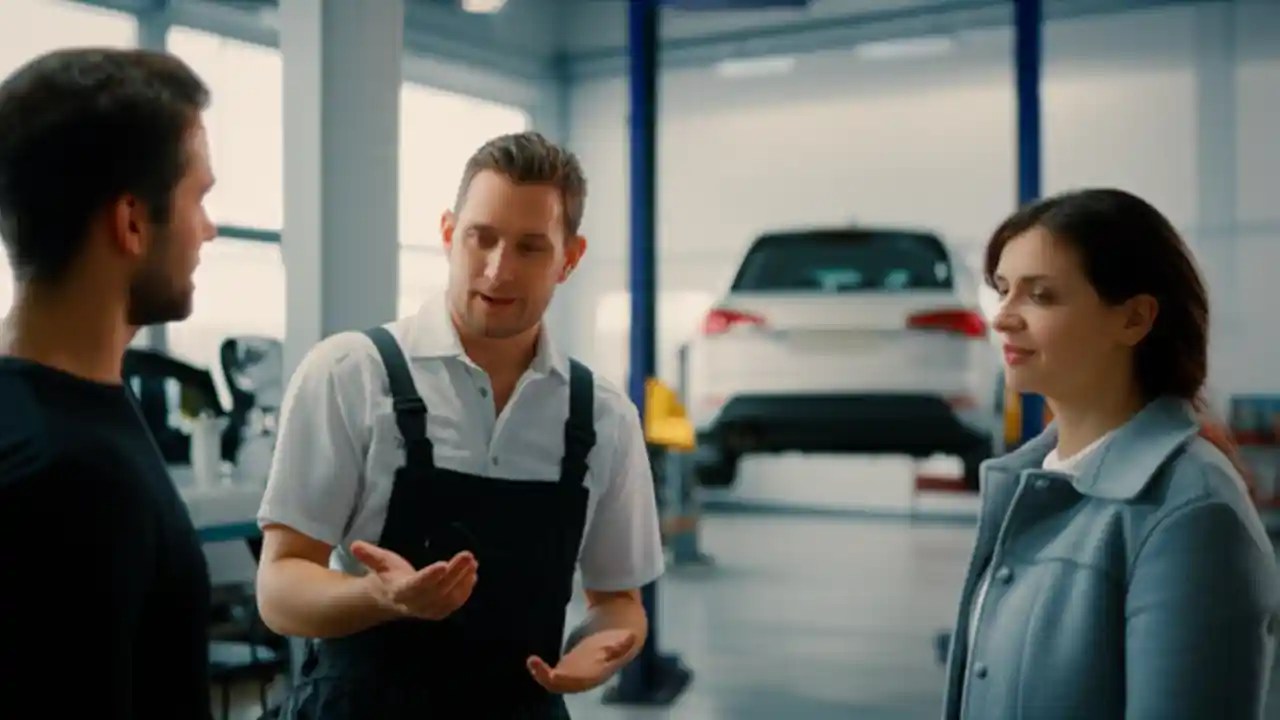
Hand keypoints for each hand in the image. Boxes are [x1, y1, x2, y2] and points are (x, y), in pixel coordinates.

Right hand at [350, 540, 477, 620]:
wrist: (389, 599)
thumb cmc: (387, 576)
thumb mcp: (378, 562)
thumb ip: (369, 556)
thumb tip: (354, 545)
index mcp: (399, 591)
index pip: (416, 585)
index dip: (429, 577)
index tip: (443, 564)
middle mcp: (414, 604)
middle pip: (437, 590)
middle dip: (454, 573)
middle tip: (468, 556)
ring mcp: (428, 610)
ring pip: (449, 598)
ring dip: (463, 581)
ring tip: (472, 562)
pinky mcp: (439, 612)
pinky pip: (454, 604)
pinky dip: (465, 590)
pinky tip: (473, 575)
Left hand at [526, 629, 639, 693]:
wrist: (619, 630)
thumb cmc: (621, 635)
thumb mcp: (625, 636)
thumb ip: (624, 641)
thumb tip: (630, 637)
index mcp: (599, 673)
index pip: (582, 681)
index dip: (568, 680)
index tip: (555, 674)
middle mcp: (586, 678)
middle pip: (566, 685)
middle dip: (549, 679)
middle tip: (535, 664)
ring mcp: (575, 674)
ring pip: (556, 683)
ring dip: (542, 676)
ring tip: (532, 661)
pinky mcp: (567, 667)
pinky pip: (552, 675)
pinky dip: (542, 671)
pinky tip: (533, 661)